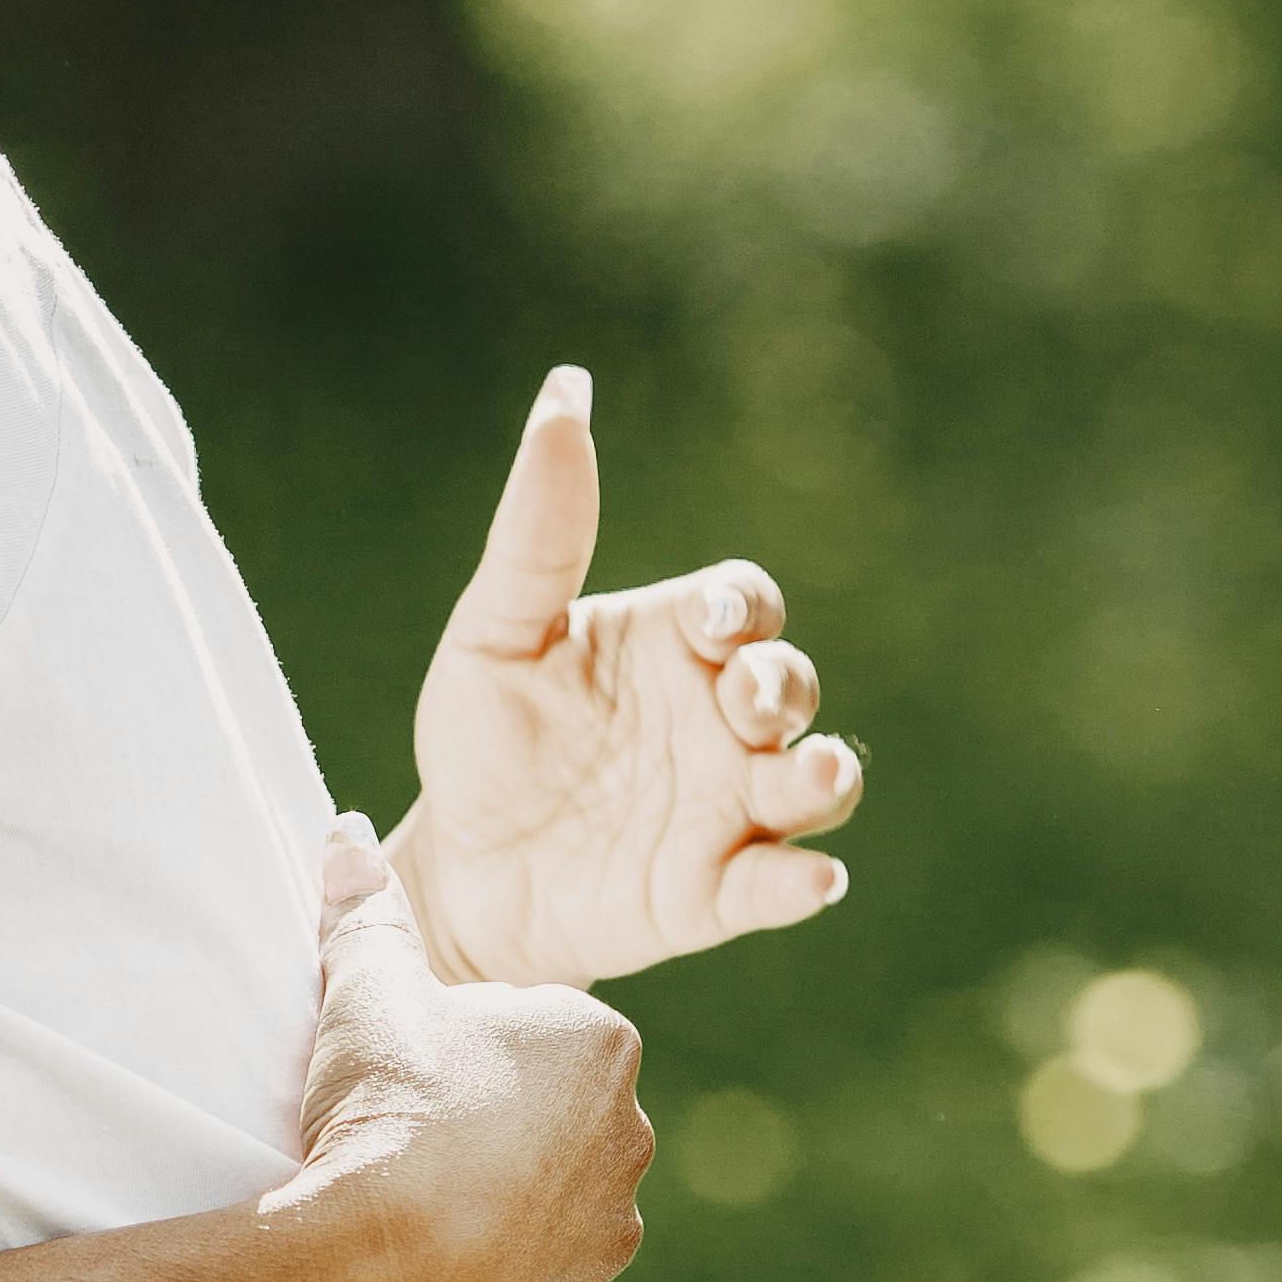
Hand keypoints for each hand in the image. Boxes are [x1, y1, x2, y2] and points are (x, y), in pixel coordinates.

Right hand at [277, 815, 652, 1281]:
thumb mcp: (366, 989)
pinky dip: (492, 1264)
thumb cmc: (391, 1107)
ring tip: (412, 1198)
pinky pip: (534, 1269)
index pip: (525, 1021)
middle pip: (545, 1106)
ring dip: (495, 1192)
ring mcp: (609, 1222)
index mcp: (596, 1041)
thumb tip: (344, 833)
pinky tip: (430, 1255)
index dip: (454, 1039)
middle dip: (487, 1114)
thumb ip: (365, 910)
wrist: (391, 1266)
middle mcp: (628, 1129)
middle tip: (404, 1128)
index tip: (407, 1066)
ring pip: (547, 1191)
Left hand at [393, 367, 861, 988]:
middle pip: (792, 686)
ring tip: (799, 778)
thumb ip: (538, 528)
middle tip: (741, 701)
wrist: (458, 868)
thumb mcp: (495, 632)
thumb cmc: (484, 739)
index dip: (744, 610)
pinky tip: (805, 880)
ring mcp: (730, 808)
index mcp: (676, 647)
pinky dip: (803, 882)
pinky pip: (783, 884)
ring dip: (823, 776)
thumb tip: (563, 389)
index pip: (744, 607)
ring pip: (817, 781)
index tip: (712, 620)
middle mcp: (719, 722)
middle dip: (782, 688)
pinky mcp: (719, 892)